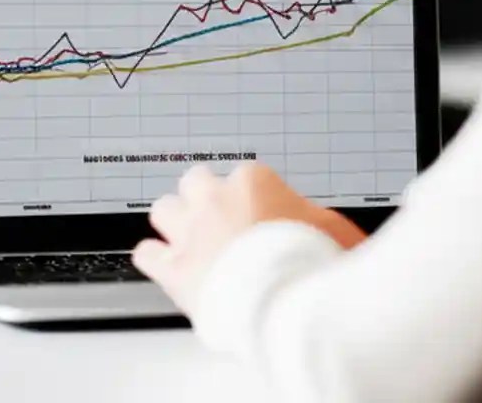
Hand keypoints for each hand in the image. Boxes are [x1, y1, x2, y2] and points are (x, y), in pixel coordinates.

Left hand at [132, 163, 365, 314]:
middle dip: (206, 198)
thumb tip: (312, 219)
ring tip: (191, 239)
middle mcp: (215, 200)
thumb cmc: (313, 266)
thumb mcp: (334, 228)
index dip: (255, 199)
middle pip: (196, 181)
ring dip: (176, 222)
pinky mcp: (174, 269)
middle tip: (220, 219)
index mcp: (252, 183)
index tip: (263, 217)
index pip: (246, 176)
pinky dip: (156, 259)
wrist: (288, 305)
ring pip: (164, 209)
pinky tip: (167, 266)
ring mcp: (190, 233)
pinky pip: (146, 253)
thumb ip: (314, 216)